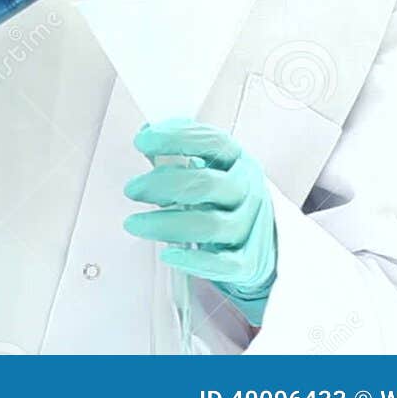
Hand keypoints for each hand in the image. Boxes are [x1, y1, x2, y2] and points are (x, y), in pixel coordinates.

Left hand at [122, 118, 277, 323]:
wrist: (264, 240)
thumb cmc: (224, 197)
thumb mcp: (207, 167)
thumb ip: (176, 152)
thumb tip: (146, 134)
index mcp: (237, 160)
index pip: (210, 141)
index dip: (175, 138)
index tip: (142, 141)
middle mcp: (248, 189)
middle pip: (206, 184)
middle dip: (162, 185)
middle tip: (132, 189)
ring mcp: (252, 225)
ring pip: (210, 225)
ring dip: (166, 224)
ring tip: (134, 223)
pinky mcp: (250, 261)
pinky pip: (223, 263)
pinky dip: (194, 260)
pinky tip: (168, 254)